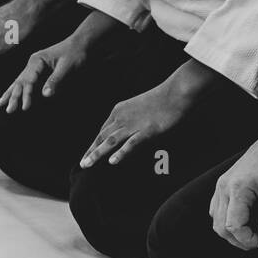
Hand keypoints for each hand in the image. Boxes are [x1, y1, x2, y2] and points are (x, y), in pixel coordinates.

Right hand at [0, 35, 88, 113]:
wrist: (80, 45)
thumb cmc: (75, 54)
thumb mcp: (67, 67)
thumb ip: (56, 80)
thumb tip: (45, 95)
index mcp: (37, 60)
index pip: (29, 80)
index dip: (27, 95)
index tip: (26, 108)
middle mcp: (33, 63)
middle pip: (20, 82)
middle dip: (14, 97)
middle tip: (8, 111)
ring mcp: (34, 67)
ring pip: (20, 82)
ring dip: (11, 94)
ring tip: (0, 104)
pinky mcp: (39, 72)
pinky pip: (26, 83)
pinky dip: (19, 91)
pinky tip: (11, 96)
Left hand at [80, 60, 219, 167]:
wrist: (176, 92)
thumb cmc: (162, 100)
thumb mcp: (140, 108)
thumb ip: (131, 120)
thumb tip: (128, 134)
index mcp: (118, 110)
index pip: (102, 131)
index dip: (94, 144)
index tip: (87, 154)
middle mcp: (121, 117)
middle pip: (101, 137)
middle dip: (90, 151)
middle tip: (81, 165)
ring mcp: (133, 124)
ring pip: (110, 141)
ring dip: (97, 154)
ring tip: (86, 165)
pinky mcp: (146, 130)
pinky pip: (131, 143)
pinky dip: (121, 153)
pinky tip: (112, 162)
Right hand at [210, 129, 257, 251]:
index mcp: (239, 189)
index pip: (233, 227)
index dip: (248, 241)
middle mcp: (224, 187)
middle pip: (221, 228)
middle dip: (240, 240)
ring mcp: (220, 186)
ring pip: (216, 222)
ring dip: (233, 233)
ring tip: (254, 231)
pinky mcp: (221, 185)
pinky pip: (216, 211)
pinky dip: (228, 222)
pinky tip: (246, 221)